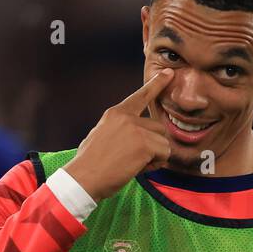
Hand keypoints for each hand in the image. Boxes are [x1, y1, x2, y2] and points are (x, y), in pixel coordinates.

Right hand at [65, 68, 173, 201]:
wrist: (83, 177)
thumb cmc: (92, 163)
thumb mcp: (103, 135)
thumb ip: (122, 129)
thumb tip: (138, 137)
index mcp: (116, 113)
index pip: (140, 96)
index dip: (156, 85)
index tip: (168, 74)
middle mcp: (127, 117)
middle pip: (158, 128)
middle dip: (153, 145)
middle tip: (133, 158)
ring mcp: (136, 129)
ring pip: (163, 143)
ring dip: (154, 157)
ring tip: (133, 163)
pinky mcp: (144, 144)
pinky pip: (164, 154)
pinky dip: (155, 165)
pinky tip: (137, 168)